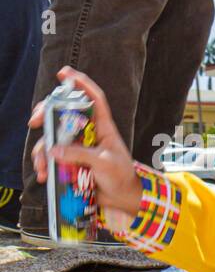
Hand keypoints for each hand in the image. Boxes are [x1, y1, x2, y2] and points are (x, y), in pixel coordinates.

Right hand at [30, 67, 141, 218]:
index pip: (94, 99)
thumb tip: (54, 151)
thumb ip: (80, 155)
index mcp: (103, 127)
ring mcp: (78, 147)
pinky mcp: (71, 161)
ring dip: (43, 152)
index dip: (81, 84)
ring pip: (52, 140)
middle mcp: (87, 134)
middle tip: (34, 121)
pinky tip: (44, 177)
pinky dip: (45, 166)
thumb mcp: (104, 163)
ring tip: (43, 168)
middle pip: (62, 115)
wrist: (123, 199)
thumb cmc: (121, 176)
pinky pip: (52, 158)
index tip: (64, 73)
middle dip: (45, 115)